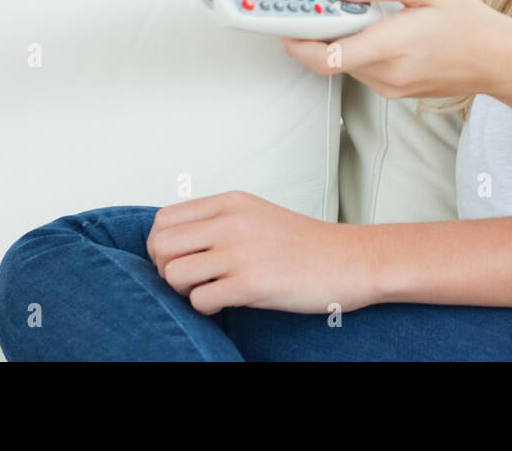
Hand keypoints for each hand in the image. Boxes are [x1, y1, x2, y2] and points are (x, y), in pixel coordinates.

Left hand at [146, 190, 378, 313]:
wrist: (350, 260)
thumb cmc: (305, 244)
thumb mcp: (258, 215)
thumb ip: (218, 221)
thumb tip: (172, 244)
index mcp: (231, 202)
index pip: (164, 220)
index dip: (162, 246)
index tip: (181, 259)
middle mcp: (232, 223)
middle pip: (161, 246)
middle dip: (165, 269)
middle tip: (190, 280)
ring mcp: (241, 252)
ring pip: (173, 274)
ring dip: (184, 291)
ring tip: (209, 292)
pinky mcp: (251, 283)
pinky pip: (200, 301)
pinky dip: (207, 308)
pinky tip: (227, 303)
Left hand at [279, 0, 511, 99]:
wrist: (499, 61)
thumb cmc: (467, 21)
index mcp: (393, 45)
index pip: (328, 56)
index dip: (297, 42)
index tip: (284, 20)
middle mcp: (388, 74)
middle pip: (329, 61)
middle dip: (312, 37)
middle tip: (305, 9)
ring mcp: (391, 88)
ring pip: (345, 66)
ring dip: (336, 42)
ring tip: (340, 12)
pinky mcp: (396, 91)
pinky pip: (363, 71)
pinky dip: (355, 51)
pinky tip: (368, 29)